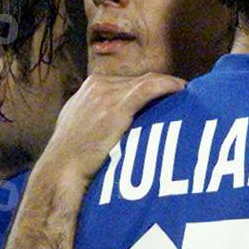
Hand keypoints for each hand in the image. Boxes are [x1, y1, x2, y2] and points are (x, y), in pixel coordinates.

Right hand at [39, 72, 184, 185]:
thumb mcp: (80, 126)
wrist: (62, 168)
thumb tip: (115, 122)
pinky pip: (149, 88)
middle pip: (139, 80)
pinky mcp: (116, 107)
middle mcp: (98, 86)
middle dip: (160, 87)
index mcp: (90, 87)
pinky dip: (167, 86)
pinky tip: (182, 90)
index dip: (149, 86)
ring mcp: (107, 94)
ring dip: (168, 86)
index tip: (166, 95)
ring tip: (187, 95)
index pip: (127, 81)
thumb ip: (96, 116)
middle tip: (181, 96)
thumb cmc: (72, 156)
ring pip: (147, 82)